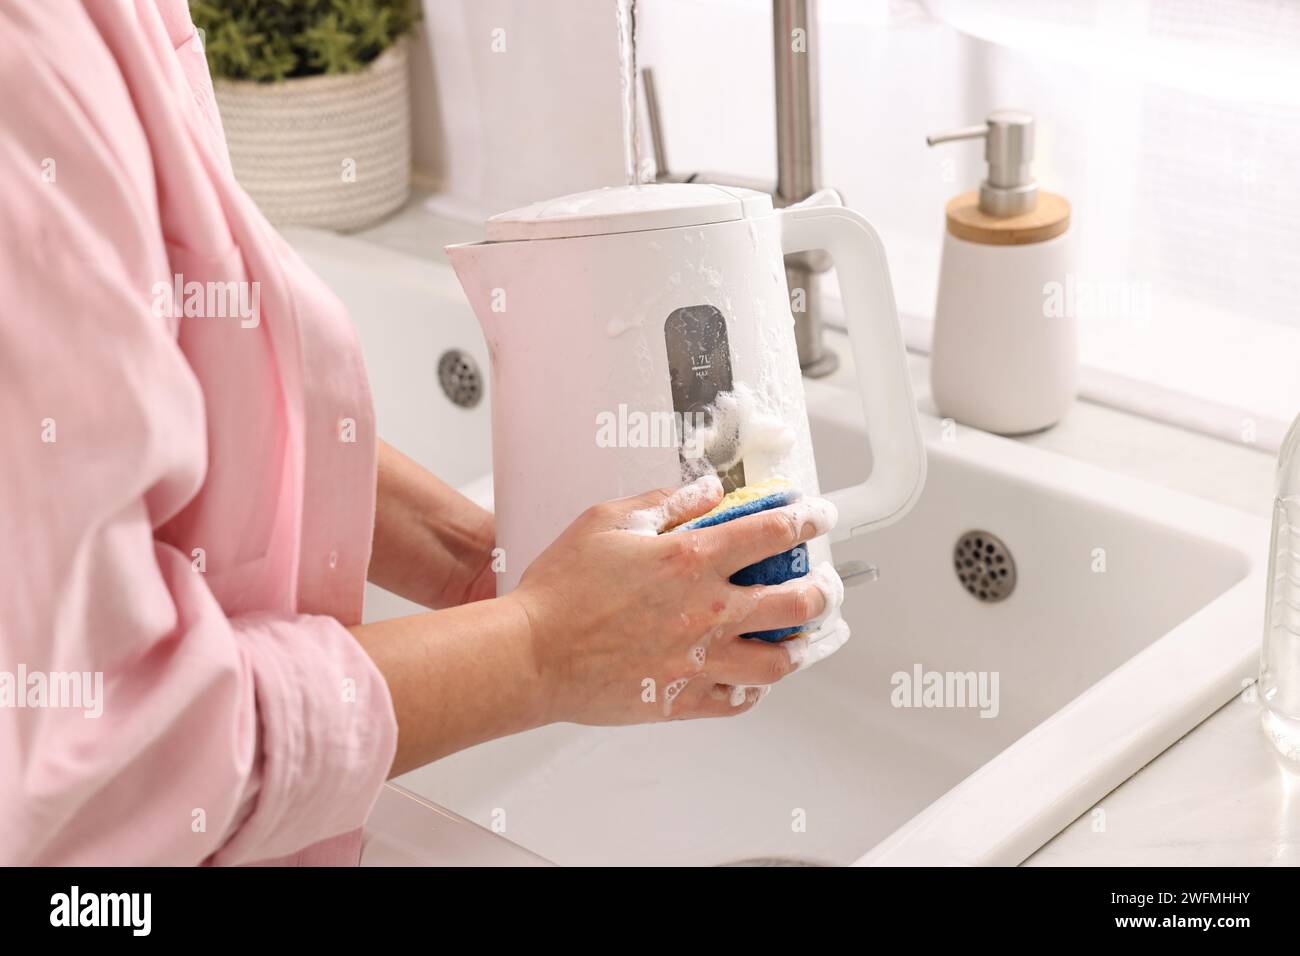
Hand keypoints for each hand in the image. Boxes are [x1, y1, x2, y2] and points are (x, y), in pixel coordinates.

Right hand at [506, 475, 837, 724]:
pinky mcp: (683, 699)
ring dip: (803, 646)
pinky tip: (755, 678)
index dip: (807, 520)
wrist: (532, 655)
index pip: (772, 532)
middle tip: (826, 585)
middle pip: (797, 602)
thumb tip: (707, 491)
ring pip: (780, 661)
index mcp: (692, 560)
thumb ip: (667, 503)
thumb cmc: (561, 589)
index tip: (819, 517)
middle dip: (823, 589)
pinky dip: (755, 689)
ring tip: (808, 637)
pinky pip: (739, 700)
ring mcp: (700, 661)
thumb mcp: (609, 522)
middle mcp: (708, 612)